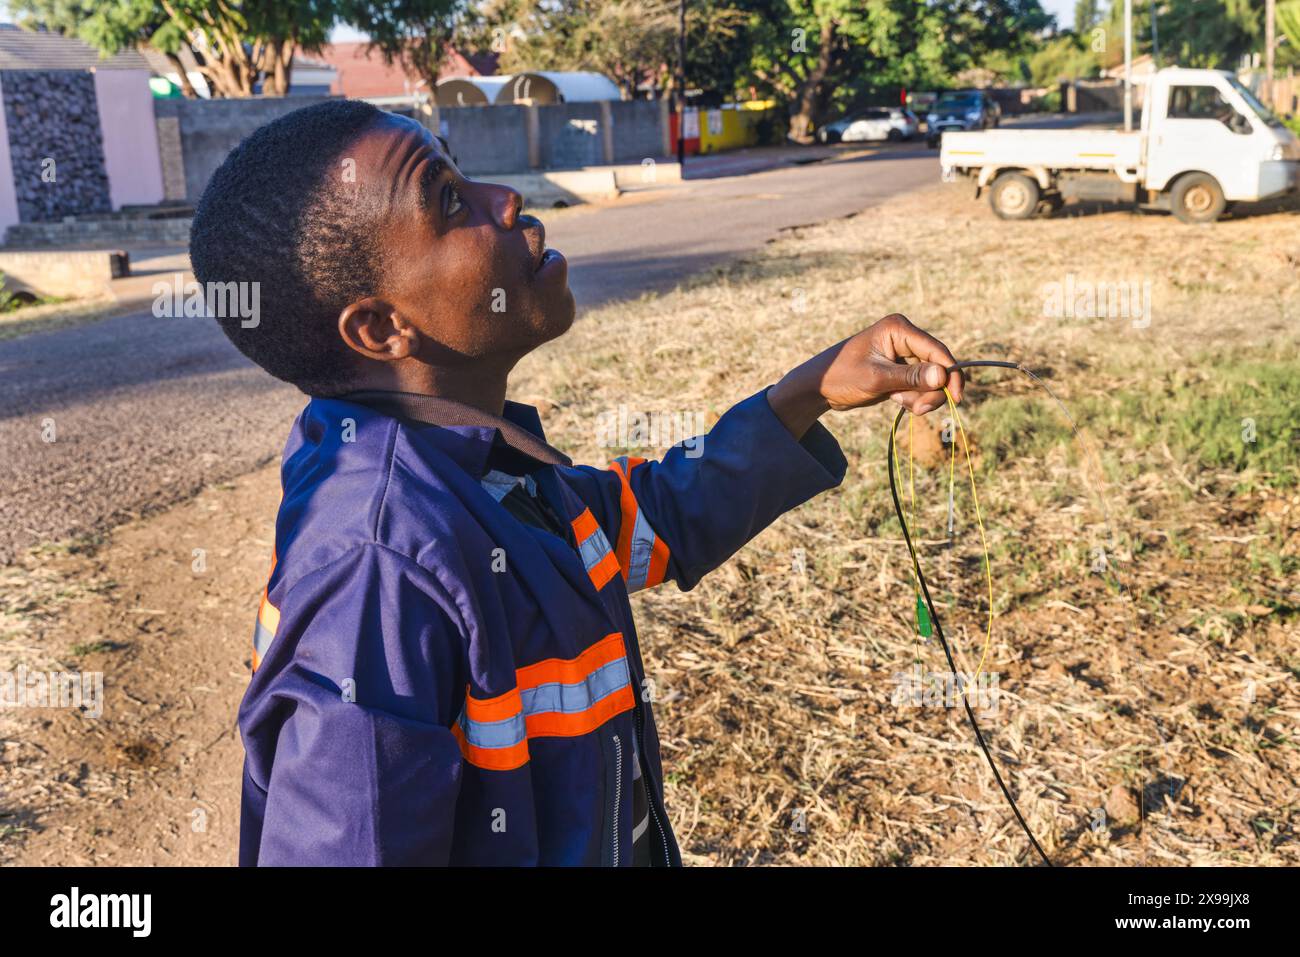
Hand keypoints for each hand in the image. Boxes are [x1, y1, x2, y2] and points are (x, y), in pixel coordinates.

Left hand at [767, 314, 963, 438]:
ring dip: (921, 397)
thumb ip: (910, 378)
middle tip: (918, 411)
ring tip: (902, 405)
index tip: (956, 398)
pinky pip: (920, 386)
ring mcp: (903, 354)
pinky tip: (898, 402)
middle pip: (937, 366)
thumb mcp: (876, 379)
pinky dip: (914, 398)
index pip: (936, 350)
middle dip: (931, 391)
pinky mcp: (900, 369)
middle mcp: (904, 337)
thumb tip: (943, 375)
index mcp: (898, 329)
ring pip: (931, 379)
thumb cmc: (841, 377)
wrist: (819, 388)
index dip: (950, 374)